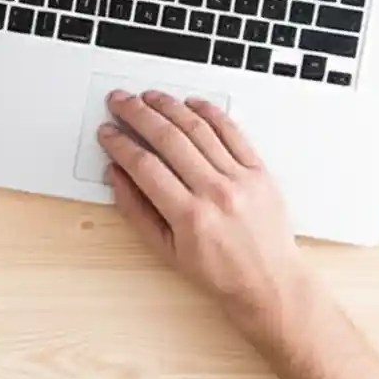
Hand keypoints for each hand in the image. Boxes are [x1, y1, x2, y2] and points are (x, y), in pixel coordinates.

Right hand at [96, 90, 312, 336]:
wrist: (270, 282)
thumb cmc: (219, 272)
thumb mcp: (166, 251)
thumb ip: (136, 211)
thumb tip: (117, 176)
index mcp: (189, 216)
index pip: (144, 166)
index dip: (120, 144)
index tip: (108, 133)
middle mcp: (216, 192)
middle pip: (168, 139)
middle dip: (138, 115)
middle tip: (120, 102)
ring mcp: (240, 178)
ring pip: (198, 129)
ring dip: (169, 106)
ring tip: (149, 97)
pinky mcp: (260, 170)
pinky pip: (232, 132)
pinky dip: (209, 113)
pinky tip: (191, 104)